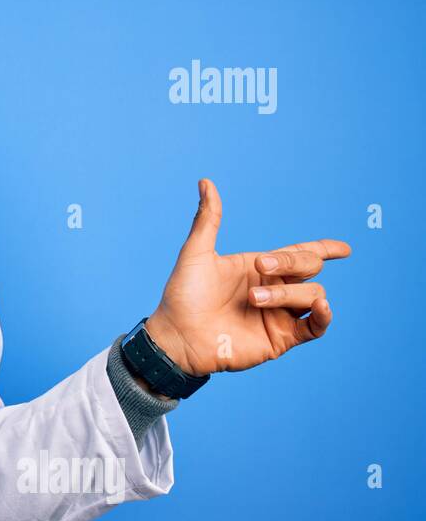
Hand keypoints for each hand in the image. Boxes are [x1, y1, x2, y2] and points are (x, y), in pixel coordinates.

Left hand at [144, 179, 350, 376]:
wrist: (176, 335)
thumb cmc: (183, 295)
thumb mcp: (196, 253)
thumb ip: (208, 219)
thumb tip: (206, 182)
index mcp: (260, 267)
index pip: (301, 253)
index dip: (325, 248)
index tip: (344, 248)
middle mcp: (274, 289)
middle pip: (309, 266)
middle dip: (291, 262)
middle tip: (261, 267)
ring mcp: (280, 314)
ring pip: (313, 294)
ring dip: (288, 293)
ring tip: (253, 301)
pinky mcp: (281, 338)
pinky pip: (316, 327)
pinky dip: (324, 316)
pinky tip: (321, 307)